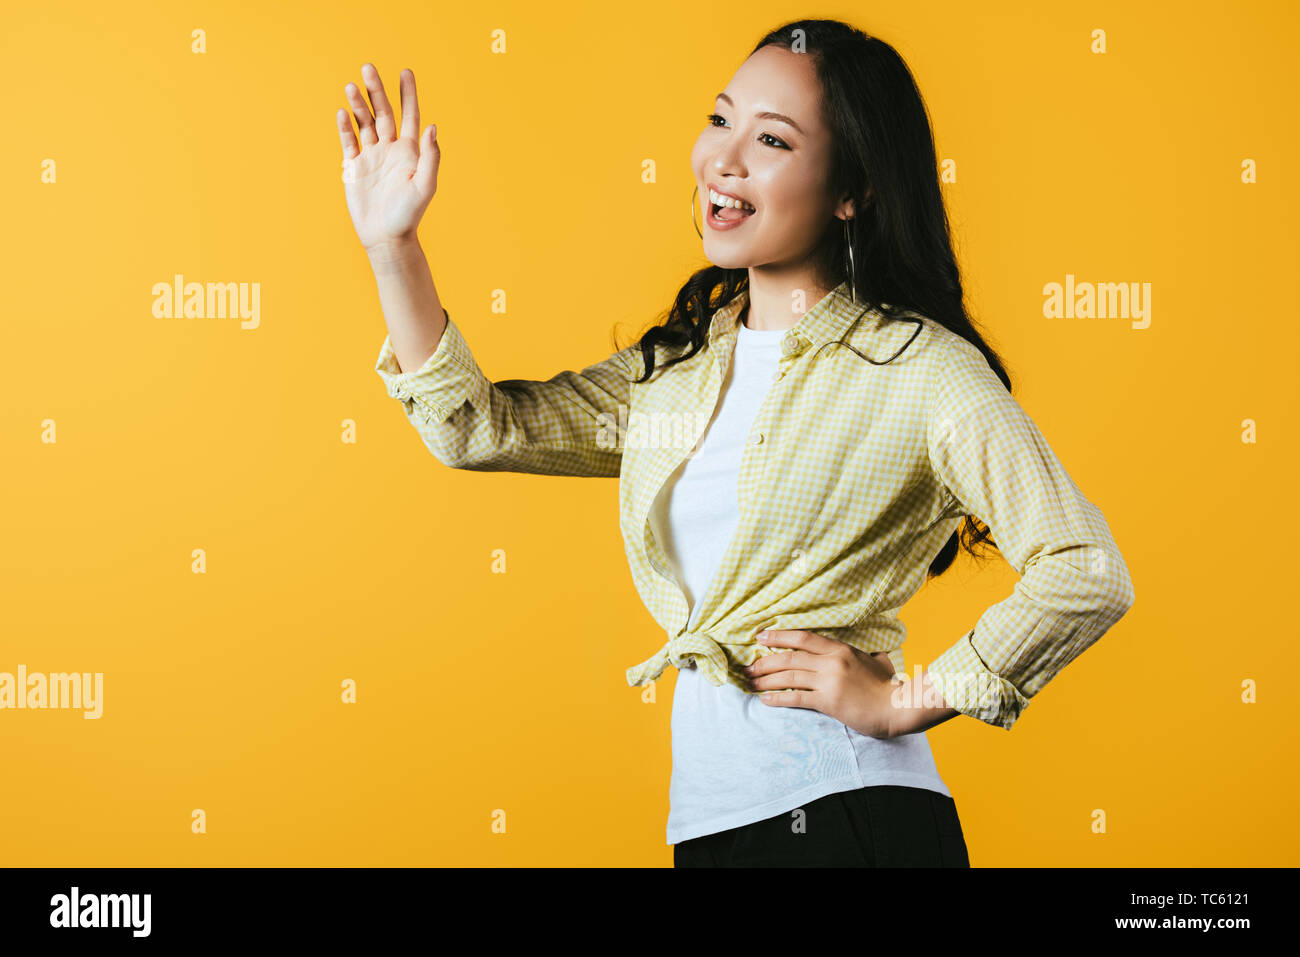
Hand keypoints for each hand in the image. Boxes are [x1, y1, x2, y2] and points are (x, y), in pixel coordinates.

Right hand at [337, 64, 439, 252]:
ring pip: (363, 123)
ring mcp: (372, 156)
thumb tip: (432, 127)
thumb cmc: (409, 214)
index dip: (408, 94)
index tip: (405, 72)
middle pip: (383, 113)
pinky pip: (349, 141)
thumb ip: (430, 157)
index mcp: (410, 152)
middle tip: (368, 68)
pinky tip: (342, 113)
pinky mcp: (355, 167)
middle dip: (376, 91)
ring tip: (351, 87)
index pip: (410, 116)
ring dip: (357, 105)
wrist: (386, 236)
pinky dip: (345, 127)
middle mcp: (391, 149)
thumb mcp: (425, 186)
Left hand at [743, 629, 902, 738]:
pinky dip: (778, 699)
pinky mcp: (828, 701)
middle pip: (789, 658)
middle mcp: (831, 662)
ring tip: (751, 684)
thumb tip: (841, 651)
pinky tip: (765, 700)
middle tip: (748, 667)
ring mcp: (829, 681)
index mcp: (840, 648)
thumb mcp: (870, 659)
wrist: (898, 706)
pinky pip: (796, 698)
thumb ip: (852, 654)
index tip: (759, 637)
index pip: (802, 637)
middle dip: (764, 662)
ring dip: (766, 681)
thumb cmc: (885, 685)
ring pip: (788, 677)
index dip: (778, 636)